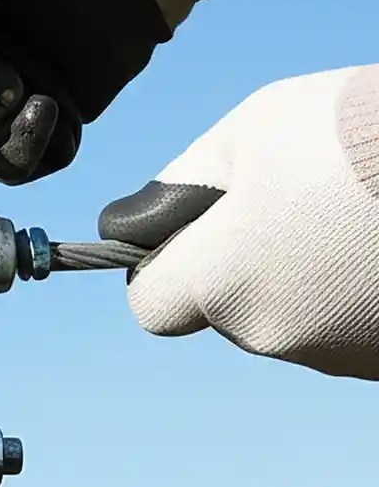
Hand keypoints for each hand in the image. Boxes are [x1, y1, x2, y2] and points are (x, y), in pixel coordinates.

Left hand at [98, 65, 378, 380]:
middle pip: (226, 309)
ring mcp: (344, 356)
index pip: (151, 304)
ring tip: (357, 211)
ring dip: (306, 274)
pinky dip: (357, 290)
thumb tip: (130, 221)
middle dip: (242, 260)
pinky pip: (350, 325)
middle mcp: (276, 334)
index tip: (190, 228)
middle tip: (297, 198)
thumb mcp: (252, 130)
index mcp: (222, 282)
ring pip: (292, 316)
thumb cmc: (361, 131)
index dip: (160, 264)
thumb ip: (183, 182)